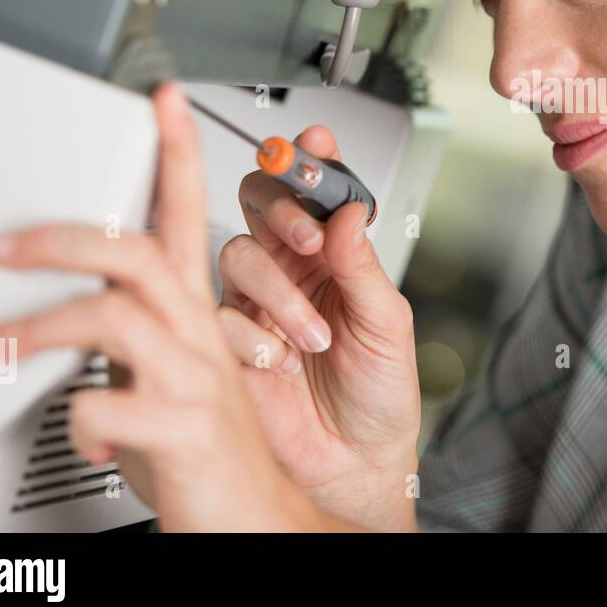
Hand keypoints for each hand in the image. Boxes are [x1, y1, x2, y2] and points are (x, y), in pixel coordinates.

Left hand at [0, 83, 346, 531]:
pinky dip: (80, 417)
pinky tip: (84, 433)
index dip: (178, 152)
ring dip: (41, 328)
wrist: (256, 522)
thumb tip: (71, 310)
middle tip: (6, 244)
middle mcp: (201, 339)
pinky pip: (106, 403)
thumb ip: (133, 338)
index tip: (161, 101)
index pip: (191, 215)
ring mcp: (196, 381)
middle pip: (138, 255)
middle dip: (66, 237)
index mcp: (199, 317)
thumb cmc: (209, 452)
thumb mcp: (172, 379)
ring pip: (116, 318)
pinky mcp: (186, 430)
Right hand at [217, 124, 421, 532]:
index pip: (314, 192)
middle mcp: (289, 272)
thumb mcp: (389, 325)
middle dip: (282, 206)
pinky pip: (218, 315)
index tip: (316, 142)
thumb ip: (365, 268)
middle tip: (308, 234)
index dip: (310, 160)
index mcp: (333, 257)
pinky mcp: (224, 343)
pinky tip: (281, 362)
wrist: (355, 464)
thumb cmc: (378, 396)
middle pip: (260, 202)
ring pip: (236, 254)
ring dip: (279, 289)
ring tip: (314, 335)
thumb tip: (351, 213)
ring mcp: (253, 304)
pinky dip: (252, 336)